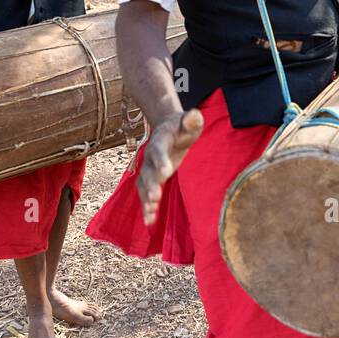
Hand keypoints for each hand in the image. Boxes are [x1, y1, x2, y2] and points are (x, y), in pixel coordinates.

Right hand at [136, 110, 204, 224]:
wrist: (168, 127)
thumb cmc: (183, 126)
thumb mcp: (190, 121)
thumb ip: (192, 120)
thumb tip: (194, 115)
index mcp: (160, 140)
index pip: (158, 150)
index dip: (161, 161)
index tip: (166, 172)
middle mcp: (150, 155)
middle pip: (148, 171)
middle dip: (151, 185)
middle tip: (156, 198)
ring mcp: (148, 168)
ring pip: (144, 185)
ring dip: (146, 200)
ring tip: (150, 214)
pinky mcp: (151, 179)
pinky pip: (145, 194)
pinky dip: (146, 207)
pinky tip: (150, 222)